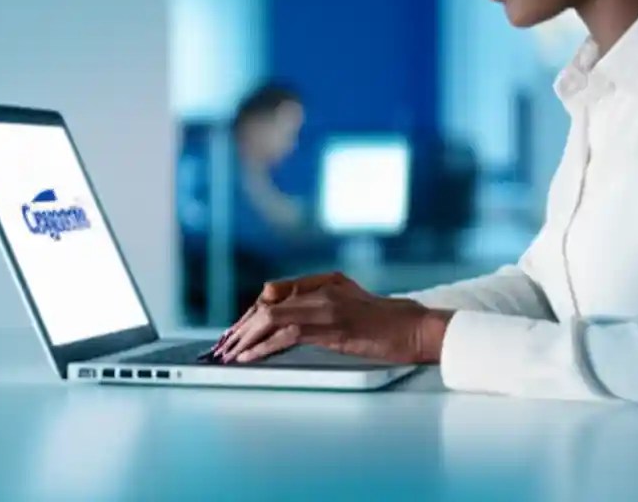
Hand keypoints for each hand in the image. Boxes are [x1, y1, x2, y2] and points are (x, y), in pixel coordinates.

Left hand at [212, 272, 452, 364]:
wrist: (415, 327)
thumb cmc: (383, 319)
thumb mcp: (347, 300)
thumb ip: (318, 301)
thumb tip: (283, 314)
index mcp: (322, 281)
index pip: (272, 293)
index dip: (249, 314)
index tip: (234, 332)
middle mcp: (320, 290)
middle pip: (265, 304)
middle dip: (240, 328)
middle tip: (223, 347)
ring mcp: (325, 308)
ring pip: (271, 317)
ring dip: (245, 338)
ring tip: (229, 355)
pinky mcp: (332, 329)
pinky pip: (287, 335)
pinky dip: (264, 346)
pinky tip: (250, 357)